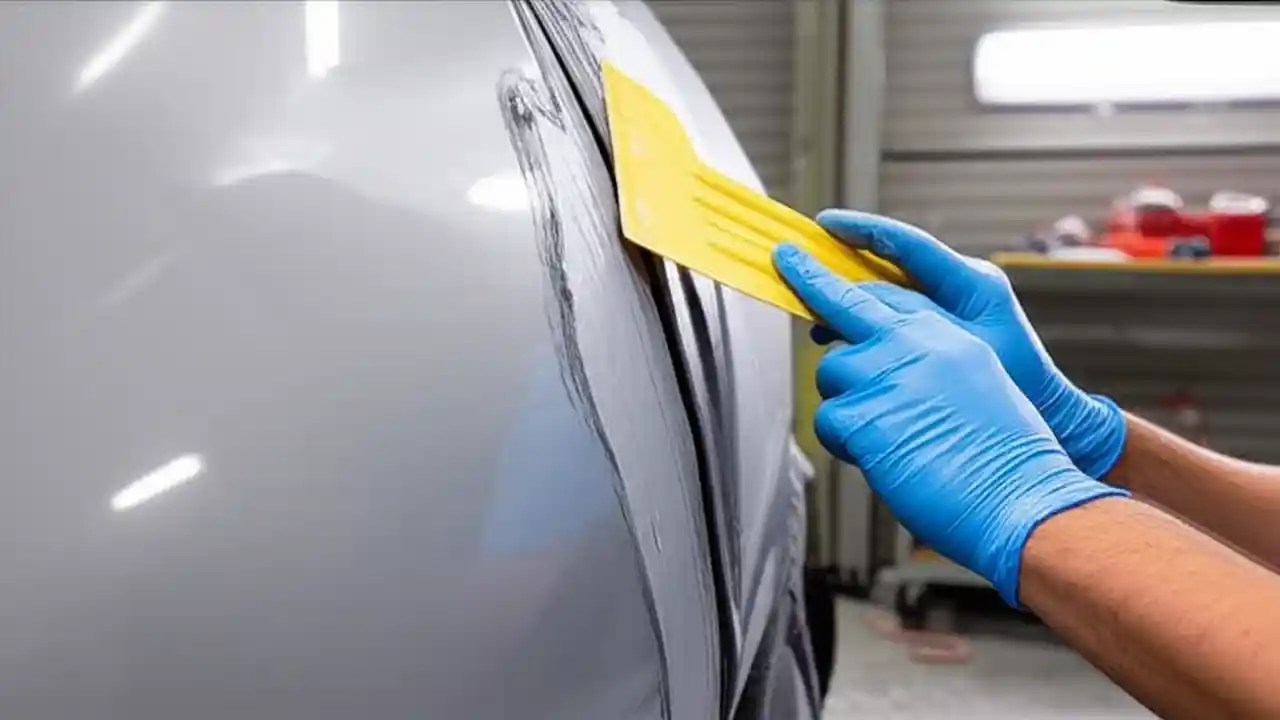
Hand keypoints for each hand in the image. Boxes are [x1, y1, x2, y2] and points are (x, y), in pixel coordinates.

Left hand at [774, 244, 1125, 604]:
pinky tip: (881, 457)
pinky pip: (827, 420)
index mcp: (945, 332)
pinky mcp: (860, 415)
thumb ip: (929, 360)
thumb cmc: (1002, 454)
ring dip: (846, 402)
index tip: (822, 270)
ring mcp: (884, 375)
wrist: (1017, 494)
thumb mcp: (977, 381)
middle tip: (786, 258)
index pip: (885, 294)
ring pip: (831, 372)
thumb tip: (884, 359)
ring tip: (887, 435)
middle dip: (809, 277)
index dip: (851, 287)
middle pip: (843, 300)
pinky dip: (845, 442)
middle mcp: (912, 343)